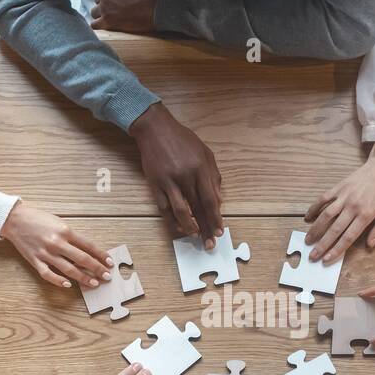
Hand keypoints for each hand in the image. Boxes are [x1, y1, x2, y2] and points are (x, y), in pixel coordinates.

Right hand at [1, 201, 113, 289]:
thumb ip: (72, 236)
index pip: (89, 246)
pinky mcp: (35, 260)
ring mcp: (45, 253)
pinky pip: (48, 274)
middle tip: (107, 276)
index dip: (101, 256)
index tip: (110, 263)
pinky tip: (68, 285)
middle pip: (82, 259)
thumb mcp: (59, 222)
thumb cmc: (38, 219)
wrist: (14, 219)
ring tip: (93, 283)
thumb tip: (87, 250)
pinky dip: (59, 281)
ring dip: (83, 277)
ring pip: (68, 269)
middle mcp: (57, 243)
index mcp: (65, 231)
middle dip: (97, 269)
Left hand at [90, 0, 160, 32]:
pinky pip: (95, 24)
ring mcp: (105, 7)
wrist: (157, 7)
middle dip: (105, 2)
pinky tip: (105, 25)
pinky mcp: (108, 21)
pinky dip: (99, 25)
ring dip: (101, 14)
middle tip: (116, 7)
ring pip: (94, 11)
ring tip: (112, 17)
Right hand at [129, 103, 224, 246]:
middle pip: (198, 209)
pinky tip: (178, 228)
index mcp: (201, 168)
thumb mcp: (205, 153)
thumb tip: (218, 200)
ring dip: (189, 227)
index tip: (219, 231)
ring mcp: (169, 181)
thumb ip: (213, 176)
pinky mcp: (155, 184)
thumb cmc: (183, 140)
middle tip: (209, 244)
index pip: (211, 200)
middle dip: (205, 228)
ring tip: (195, 236)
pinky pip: (164, 208)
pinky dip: (172, 221)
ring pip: (181, 212)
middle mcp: (186, 176)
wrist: (155, 130)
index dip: (216, 218)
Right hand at [305, 142, 374, 263]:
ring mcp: (344, 196)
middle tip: (312, 256)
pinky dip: (314, 208)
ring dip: (315, 229)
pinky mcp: (339, 187)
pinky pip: (323, 199)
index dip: (336, 250)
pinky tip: (307, 218)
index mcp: (366, 214)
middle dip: (322, 245)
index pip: (348, 237)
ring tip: (307, 240)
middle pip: (334, 230)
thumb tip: (370, 245)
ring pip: (326, 215)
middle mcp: (353, 206)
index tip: (326, 260)